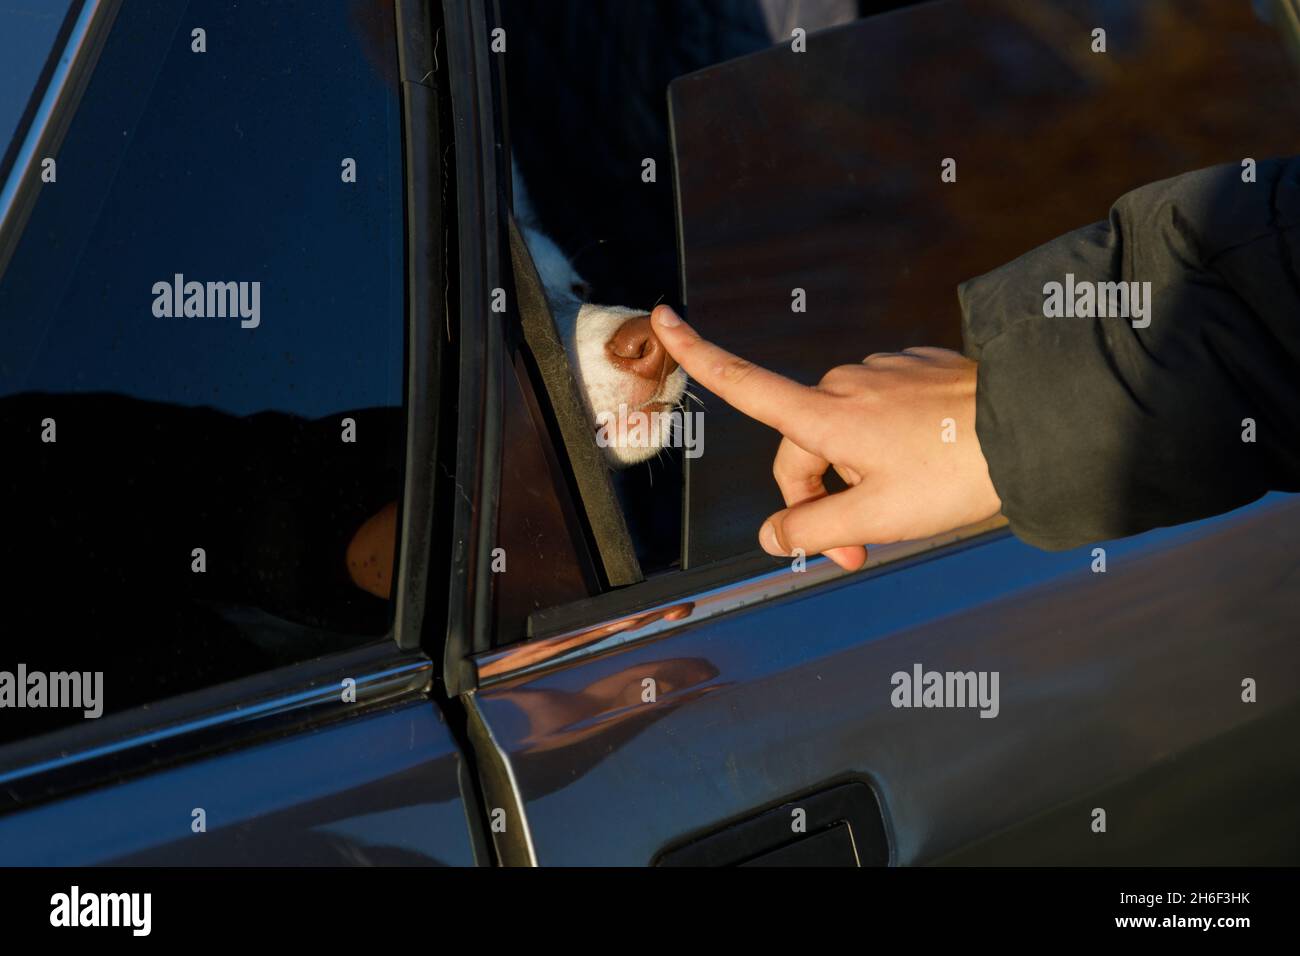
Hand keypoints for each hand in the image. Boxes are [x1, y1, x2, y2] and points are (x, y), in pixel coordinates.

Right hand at [650, 305, 1002, 570]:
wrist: (1035, 427)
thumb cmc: (955, 474)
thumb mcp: (876, 519)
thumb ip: (811, 530)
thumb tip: (771, 536)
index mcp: (824, 415)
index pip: (743, 383)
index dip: (698, 355)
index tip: (663, 319)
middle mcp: (845, 382)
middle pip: (802, 445)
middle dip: (819, 499)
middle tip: (858, 552)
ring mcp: (884, 371)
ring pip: (846, 432)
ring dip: (858, 473)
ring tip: (907, 505)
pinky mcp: (918, 368)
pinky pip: (884, 411)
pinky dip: (890, 444)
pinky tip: (927, 465)